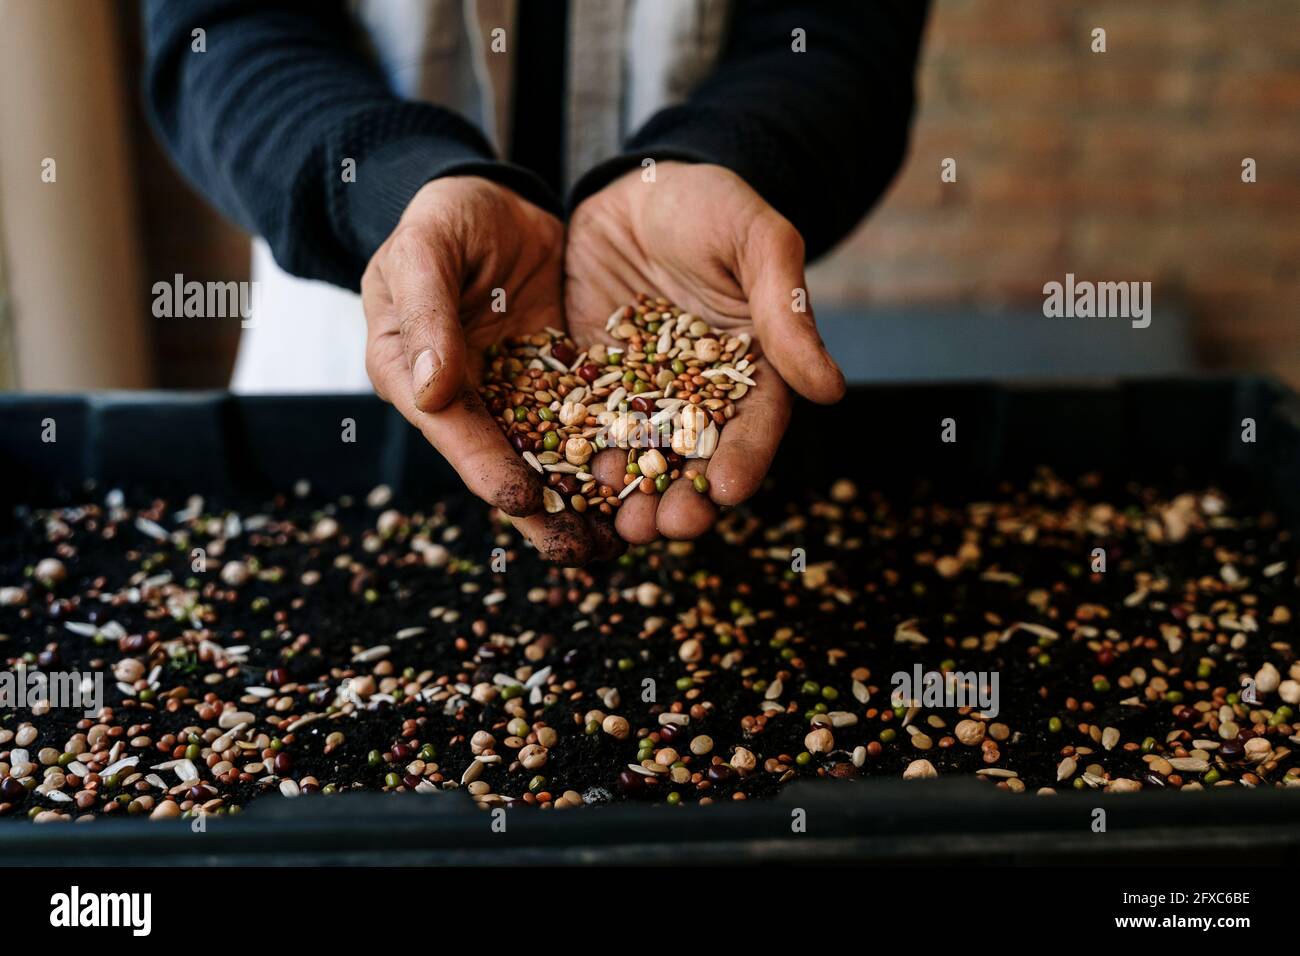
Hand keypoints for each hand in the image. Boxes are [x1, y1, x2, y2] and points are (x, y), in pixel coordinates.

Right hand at [362, 176, 616, 563]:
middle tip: (585, 553)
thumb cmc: (446, 218)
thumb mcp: (426, 250)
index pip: (451, 430)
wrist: (497, 201)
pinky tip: (648, 483)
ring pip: (549, 457)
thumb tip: (426, 394)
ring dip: (583, 501)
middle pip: (502, 463)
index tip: (521, 500)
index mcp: (411, 373)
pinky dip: (611, 456)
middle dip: (543, 513)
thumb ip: (427, 314)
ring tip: (626, 538)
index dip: (485, 468)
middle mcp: (462, 399)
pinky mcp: (559, 384)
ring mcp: (513, 395)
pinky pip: (587, 425)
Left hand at [564, 162, 844, 543]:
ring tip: (620, 526)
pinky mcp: (592, 381)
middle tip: (667, 527)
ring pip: (640, 454)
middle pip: (695, 456)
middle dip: (683, 496)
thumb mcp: (757, 242)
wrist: (636, 184)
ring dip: (632, 494)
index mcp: (751, 368)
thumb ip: (786, 312)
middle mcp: (697, 392)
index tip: (732, 490)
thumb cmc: (711, 203)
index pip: (755, 423)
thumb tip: (831, 390)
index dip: (746, 458)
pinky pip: (585, 425)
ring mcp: (642, 391)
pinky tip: (569, 485)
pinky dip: (580, 458)